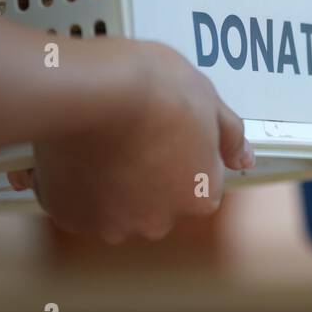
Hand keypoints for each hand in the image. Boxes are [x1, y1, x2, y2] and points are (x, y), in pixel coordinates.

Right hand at [7, 40, 251, 242]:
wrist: (91, 89)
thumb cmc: (153, 89)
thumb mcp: (207, 97)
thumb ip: (228, 136)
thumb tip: (243, 156)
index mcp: (198, 197)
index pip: (198, 187)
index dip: (183, 157)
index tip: (168, 133)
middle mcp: (156, 221)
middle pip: (155, 203)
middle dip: (145, 176)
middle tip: (132, 134)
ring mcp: (109, 222)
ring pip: (112, 206)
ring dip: (108, 183)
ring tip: (99, 141)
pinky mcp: (67, 214)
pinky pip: (74, 203)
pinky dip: (74, 184)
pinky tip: (75, 152)